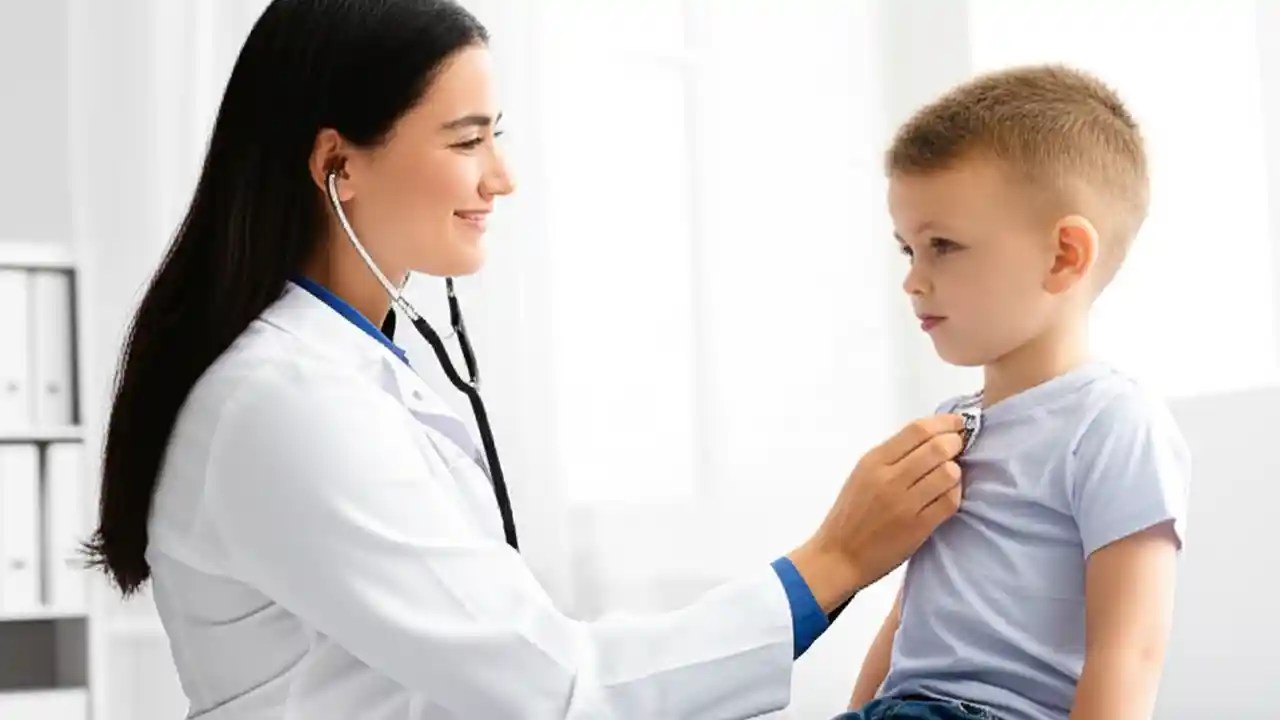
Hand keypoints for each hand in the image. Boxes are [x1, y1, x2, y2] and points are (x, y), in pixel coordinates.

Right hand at [789, 414, 964, 611]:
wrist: (838, 556)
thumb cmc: (850, 515)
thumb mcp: (862, 475)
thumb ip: (892, 457)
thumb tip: (931, 438)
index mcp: (873, 462)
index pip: (917, 430)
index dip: (944, 423)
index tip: (956, 424)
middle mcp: (888, 479)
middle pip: (937, 447)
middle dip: (955, 443)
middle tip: (958, 448)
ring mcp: (904, 504)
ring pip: (948, 473)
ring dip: (955, 471)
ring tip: (949, 476)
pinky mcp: (918, 527)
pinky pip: (949, 501)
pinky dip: (955, 494)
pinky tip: (947, 495)